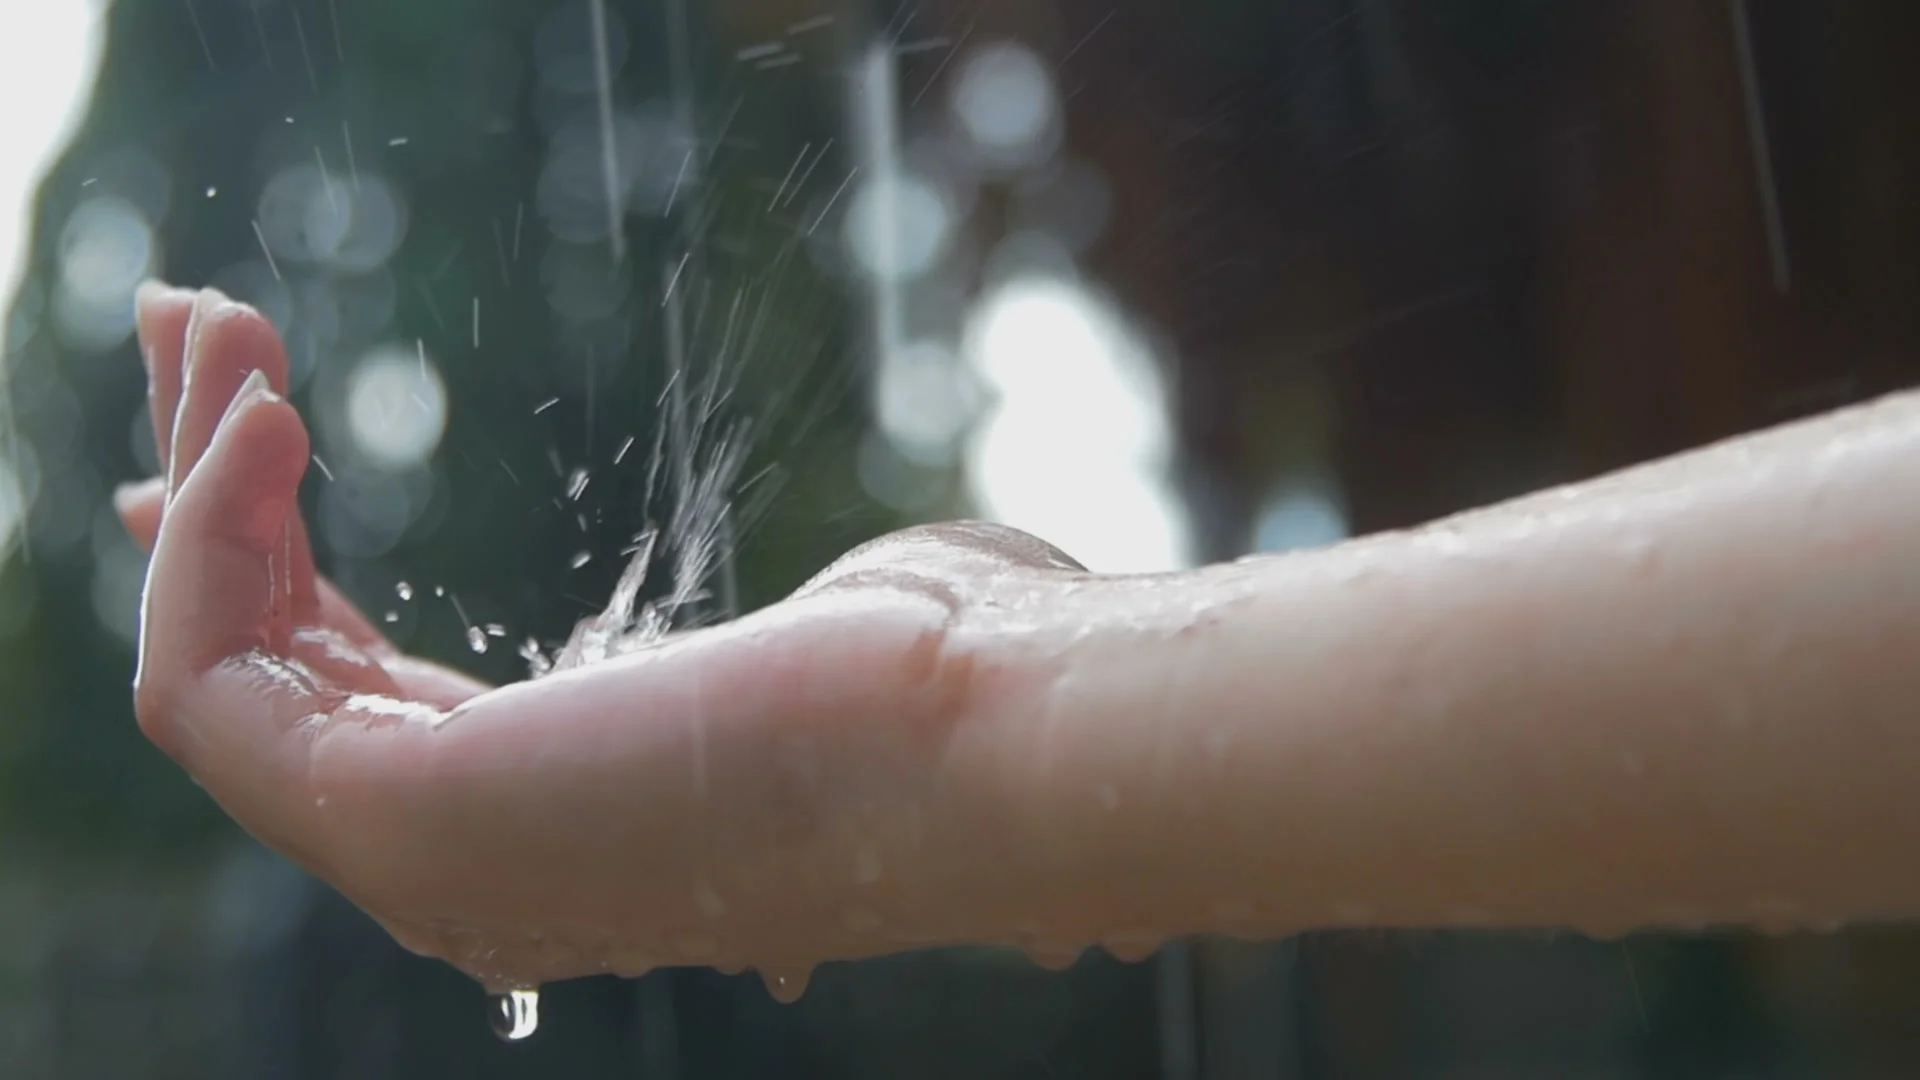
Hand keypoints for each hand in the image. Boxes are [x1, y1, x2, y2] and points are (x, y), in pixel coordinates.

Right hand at [126, 285, 1091, 991]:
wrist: (1000, 735)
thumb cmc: (949, 673)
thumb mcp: (828, 623)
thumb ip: (782, 635)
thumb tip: (842, 614)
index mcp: (557, 824)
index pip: (354, 709)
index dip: (279, 574)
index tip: (258, 441)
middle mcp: (470, 868)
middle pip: (265, 677)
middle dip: (215, 497)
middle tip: (199, 336)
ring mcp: (427, 861)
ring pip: (216, 669)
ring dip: (199, 480)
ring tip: (210, 324)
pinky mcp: (403, 819)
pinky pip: (209, 683)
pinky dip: (214, 535)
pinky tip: (269, 407)